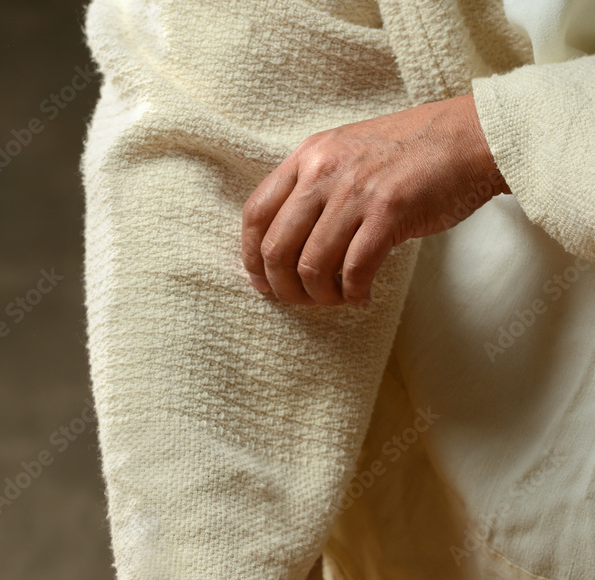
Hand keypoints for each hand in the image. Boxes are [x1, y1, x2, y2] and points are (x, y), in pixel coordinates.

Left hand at [241, 93, 508, 306]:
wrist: (470, 137)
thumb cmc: (411, 152)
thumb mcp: (348, 152)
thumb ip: (315, 186)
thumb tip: (289, 243)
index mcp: (308, 155)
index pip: (255, 214)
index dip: (251, 258)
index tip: (263, 283)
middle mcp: (324, 171)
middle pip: (276, 249)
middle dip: (283, 289)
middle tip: (302, 302)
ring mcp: (355, 192)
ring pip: (311, 267)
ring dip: (320, 297)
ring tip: (337, 299)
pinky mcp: (388, 213)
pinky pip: (353, 271)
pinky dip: (353, 294)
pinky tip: (362, 297)